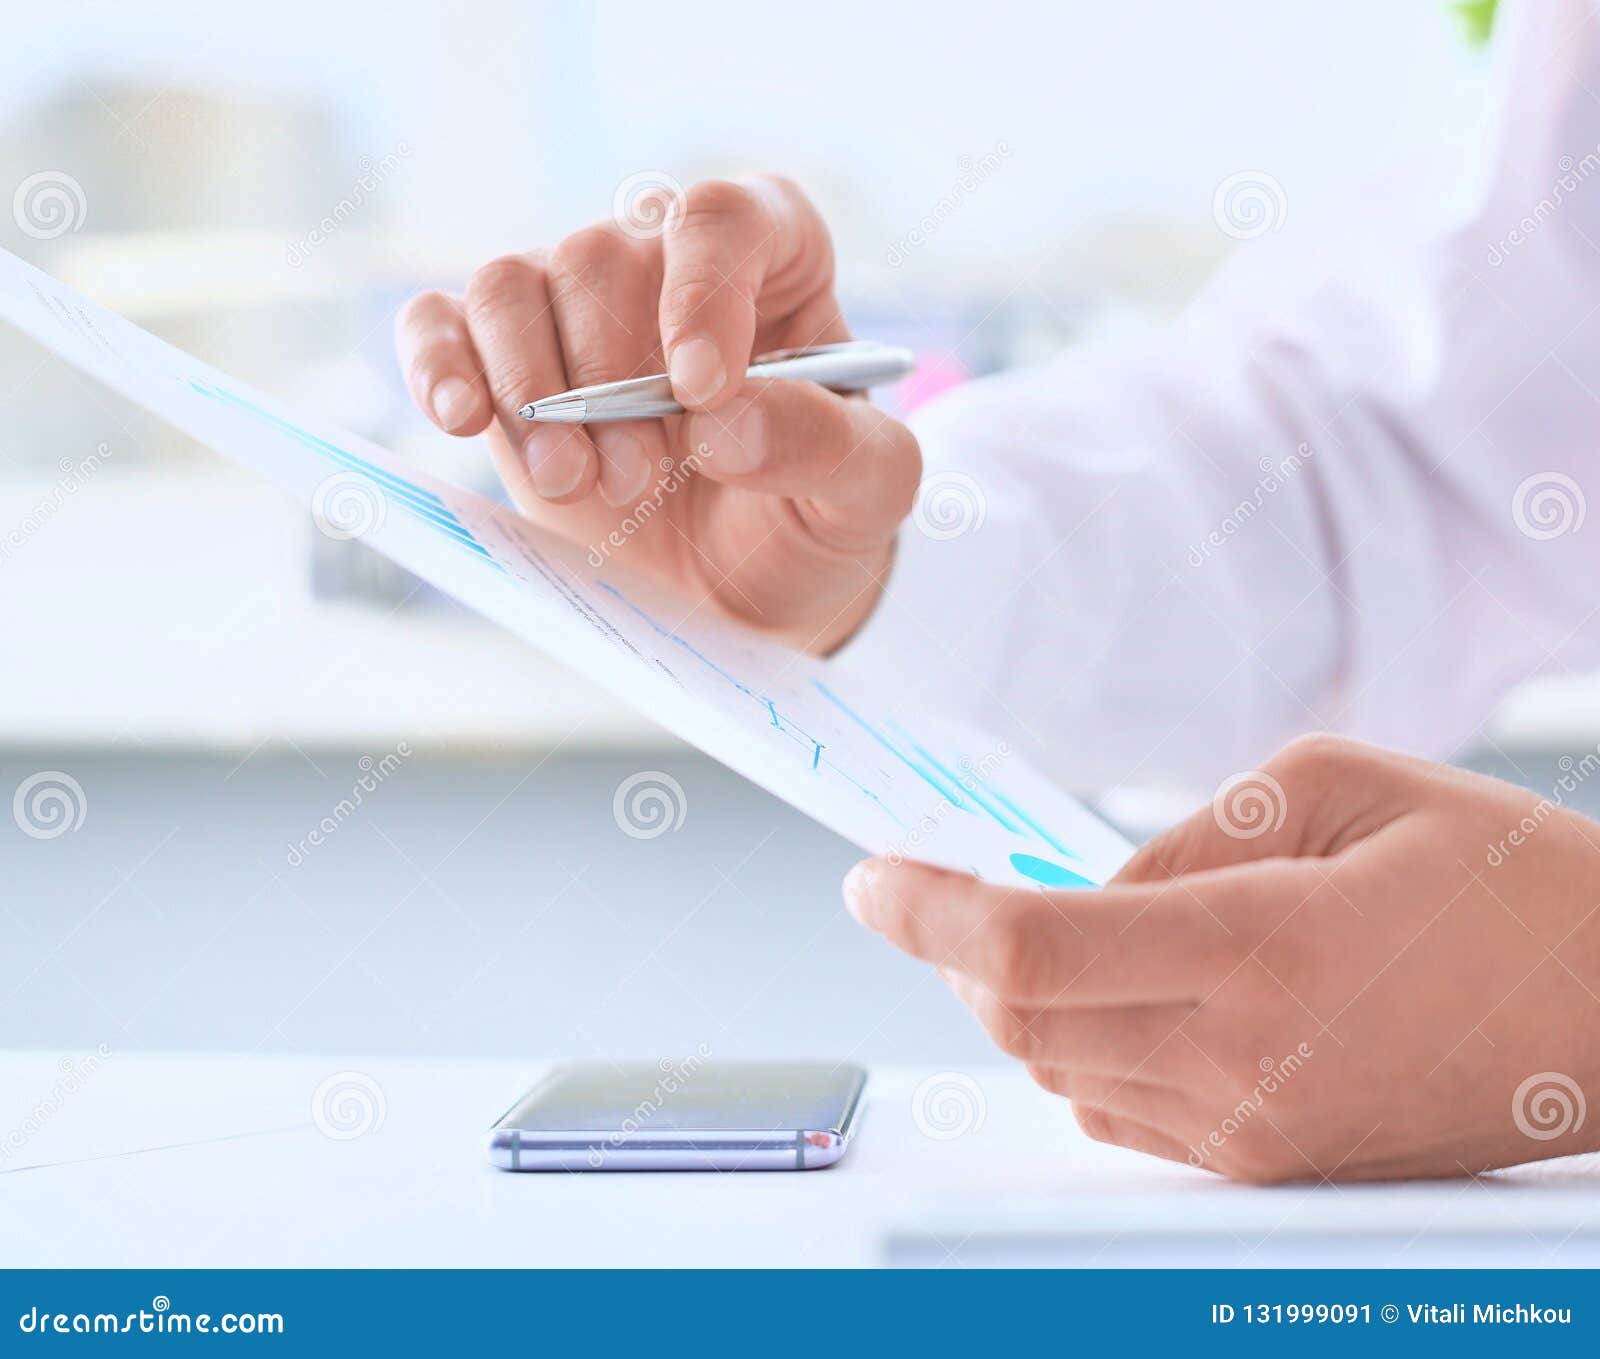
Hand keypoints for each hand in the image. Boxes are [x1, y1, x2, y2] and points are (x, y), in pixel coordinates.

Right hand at [394, 175, 919, 653]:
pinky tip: (462, 417)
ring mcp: (573, 310)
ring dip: (530, 389)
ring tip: (573, 480)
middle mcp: (661, 264)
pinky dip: (438, 362)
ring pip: (513, 283)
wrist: (741, 595)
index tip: (701, 391)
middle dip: (612, 382)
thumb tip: (724, 420)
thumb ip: (828, 446)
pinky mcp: (502, 364)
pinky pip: (441, 321)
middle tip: (639, 481)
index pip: (721, 220)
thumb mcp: (865, 496)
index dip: (702, 293)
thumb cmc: (809, 518)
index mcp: (771, 262)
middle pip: (604, 259)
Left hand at [843, 734, 1599, 1181]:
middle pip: (1020, 1018)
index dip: (928, 912)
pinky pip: (1119, 1112)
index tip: (872, 880)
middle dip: (957, 950)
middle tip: (941, 890)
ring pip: (1058, 1068)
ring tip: (1053, 928)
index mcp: (1263, 948)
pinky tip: (1125, 992)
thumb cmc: (1502, 879)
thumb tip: (1087, 891)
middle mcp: (1244, 1060)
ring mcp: (1254, 1131)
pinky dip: (1082, 1045)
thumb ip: (1186, 837)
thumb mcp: (1341, 788)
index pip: (1032, 947)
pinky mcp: (1270, 1163)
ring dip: (1019, 997)